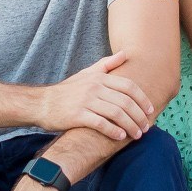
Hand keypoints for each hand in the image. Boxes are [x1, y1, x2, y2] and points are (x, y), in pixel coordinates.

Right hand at [35, 54, 155, 142]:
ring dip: (130, 125)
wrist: (41, 103)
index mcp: (100, 78)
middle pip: (125, 102)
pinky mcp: (77, 115)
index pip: (129, 87)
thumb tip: (125, 54)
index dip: (143, 99)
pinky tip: (120, 137)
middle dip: (139, 116)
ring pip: (116, 113)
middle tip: (146, 127)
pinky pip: (101, 123)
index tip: (151, 111)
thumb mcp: (86, 73)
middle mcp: (95, 88)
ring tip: (136, 135)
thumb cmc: (66, 90)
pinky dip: (113, 130)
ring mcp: (86, 101)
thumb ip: (106, 64)